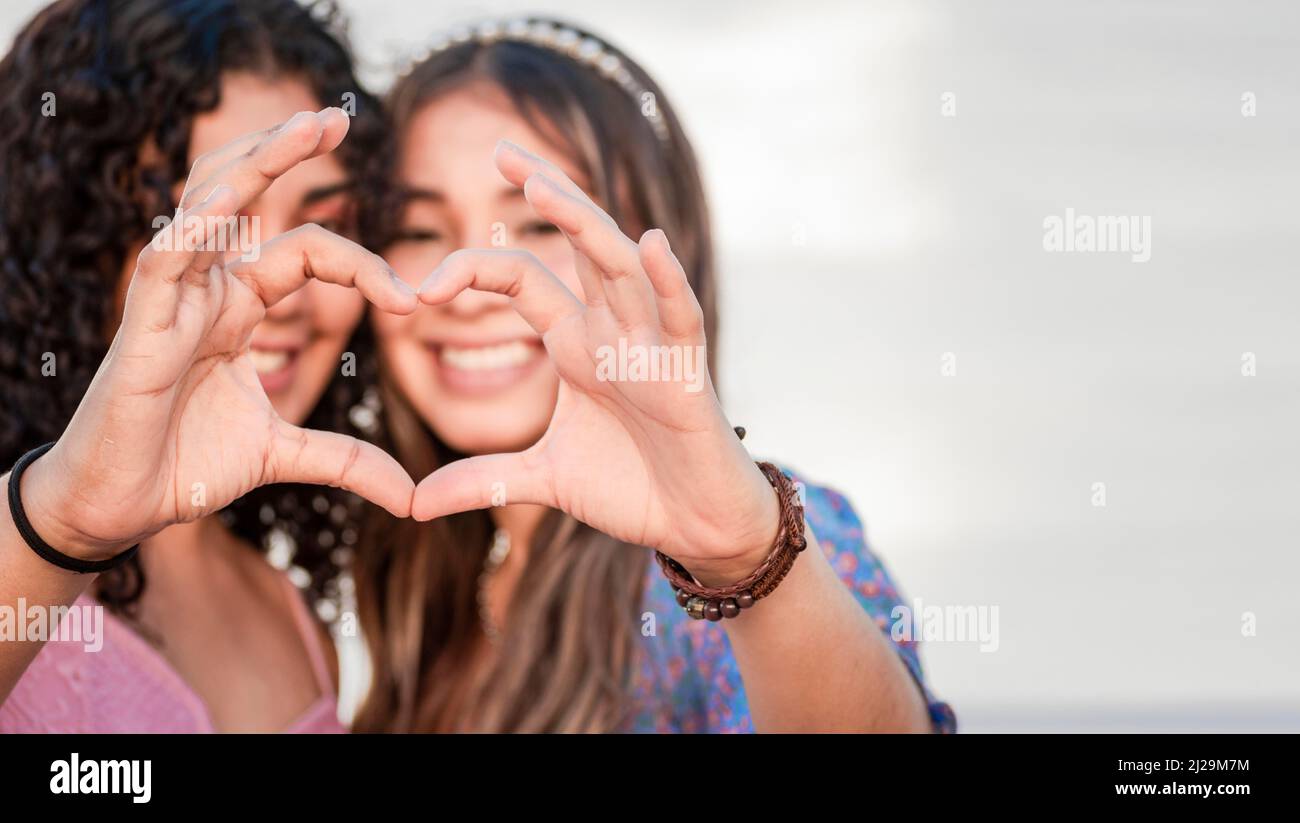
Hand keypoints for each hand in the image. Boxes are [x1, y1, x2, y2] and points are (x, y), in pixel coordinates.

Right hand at [21, 109, 417, 559]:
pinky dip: (193, 231)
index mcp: (241, 308)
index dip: (363, 265)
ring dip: (253, 163)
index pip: (306, 252)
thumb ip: (348, 461)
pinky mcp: (142, 329)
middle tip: (338, 116)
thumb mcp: (283, 456)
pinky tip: (227, 205)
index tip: (414, 301)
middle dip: (287, 153)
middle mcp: (207, 290)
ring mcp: (173, 302)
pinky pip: (165, 263)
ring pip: (207, 208)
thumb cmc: (186, 467)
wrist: (122, 507)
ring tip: (303, 127)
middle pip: (246, 198)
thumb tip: (413, 498)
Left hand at [410, 141, 779, 584]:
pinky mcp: (686, 373)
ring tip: (544, 187)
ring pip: (620, 268)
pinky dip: (667, 282)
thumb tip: (411, 504)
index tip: (419, 288)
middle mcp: (611, 331)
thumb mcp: (541, 480)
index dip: (472, 269)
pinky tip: (652, 244)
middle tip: (501, 151)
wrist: (692, 522)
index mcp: (574, 344)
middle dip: (545, 195)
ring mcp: (650, 346)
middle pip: (577, 246)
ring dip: (585, 226)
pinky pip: (680, 317)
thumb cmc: (629, 487)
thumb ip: (480, 481)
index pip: (521, 280)